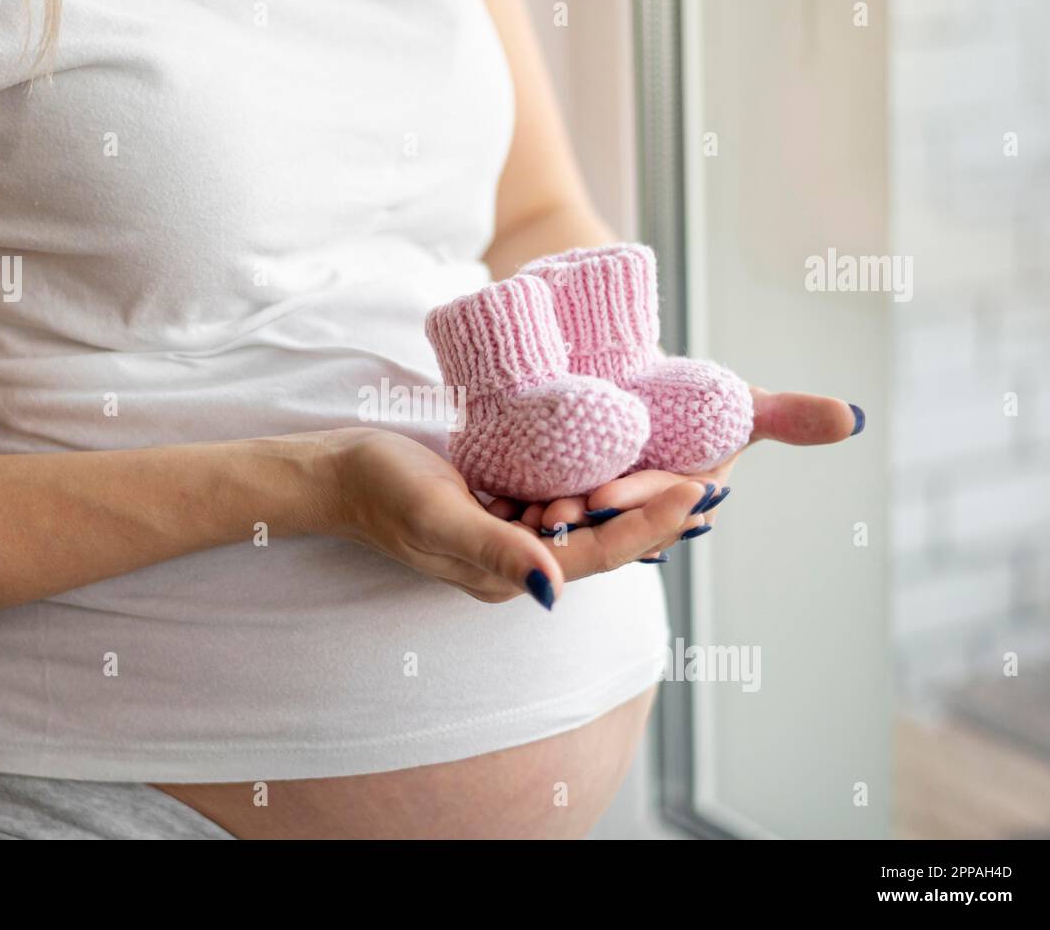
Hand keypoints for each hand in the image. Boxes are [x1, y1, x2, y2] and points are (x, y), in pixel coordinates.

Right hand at [325, 427, 714, 608]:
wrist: (337, 474)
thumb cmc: (380, 490)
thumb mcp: (436, 515)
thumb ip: (494, 551)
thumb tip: (554, 589)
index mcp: (507, 575)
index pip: (596, 555)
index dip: (649, 525)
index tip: (696, 490)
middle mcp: (516, 562)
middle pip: (602, 543)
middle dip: (656, 515)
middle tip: (711, 480)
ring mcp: (508, 536)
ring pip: (587, 523)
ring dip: (632, 500)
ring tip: (684, 470)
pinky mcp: (500, 509)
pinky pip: (560, 502)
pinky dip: (596, 484)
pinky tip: (624, 460)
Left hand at [493, 389, 863, 558]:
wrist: (617, 373)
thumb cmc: (683, 397)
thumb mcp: (730, 403)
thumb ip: (783, 414)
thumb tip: (853, 419)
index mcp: (679, 499)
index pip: (661, 501)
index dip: (640, 498)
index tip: (612, 489)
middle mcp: (636, 511)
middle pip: (611, 516)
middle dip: (587, 517)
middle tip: (559, 508)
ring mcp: (592, 507)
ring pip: (570, 518)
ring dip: (548, 523)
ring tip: (524, 510)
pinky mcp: (551, 496)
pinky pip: (533, 509)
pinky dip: (515, 510)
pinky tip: (490, 504)